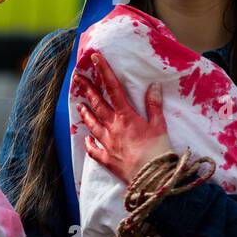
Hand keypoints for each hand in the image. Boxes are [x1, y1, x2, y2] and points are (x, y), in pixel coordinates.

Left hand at [73, 51, 170, 184]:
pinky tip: (87, 139)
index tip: (94, 58)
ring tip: (79, 105)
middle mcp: (113, 127)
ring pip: (92, 125)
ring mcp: (107, 143)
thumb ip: (154, 105)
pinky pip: (94, 150)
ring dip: (85, 113)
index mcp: (126, 116)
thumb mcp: (159, 125)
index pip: (113, 89)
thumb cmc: (158, 150)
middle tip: (77, 77)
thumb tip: (153, 85)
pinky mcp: (107, 159)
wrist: (152, 178)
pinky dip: (89, 143)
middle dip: (87, 89)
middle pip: (97, 104)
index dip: (104, 72)